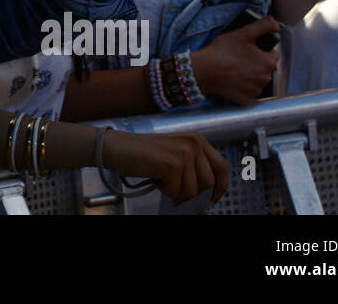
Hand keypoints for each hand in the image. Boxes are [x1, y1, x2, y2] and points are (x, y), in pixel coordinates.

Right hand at [102, 129, 228, 204]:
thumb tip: (208, 193)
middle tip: (179, 195)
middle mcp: (194, 142)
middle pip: (208, 183)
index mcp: (197, 139)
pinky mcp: (171, 164)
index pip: (222, 166)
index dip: (221, 187)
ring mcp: (183, 152)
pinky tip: (156, 179)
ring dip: (177, 193)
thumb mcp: (175, 153)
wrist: (116, 147)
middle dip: (194, 194)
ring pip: (192, 191)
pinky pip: (176, 192)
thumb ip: (193, 165)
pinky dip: (165, 191)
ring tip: (163, 181)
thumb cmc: (142, 153)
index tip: (213, 198)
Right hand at [191, 16, 280, 104]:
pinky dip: (242, 88)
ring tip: (234, 69)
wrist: (202, 71)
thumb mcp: (242, 33)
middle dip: (255, 63)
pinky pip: (248, 92)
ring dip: (250, 76)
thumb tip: (276, 24)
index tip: (247, 49)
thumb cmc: (221, 52)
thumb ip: (263, 26)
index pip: (272, 54)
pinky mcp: (245, 100)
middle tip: (238, 58)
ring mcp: (255, 91)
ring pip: (257, 81)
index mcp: (267, 63)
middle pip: (265, 68)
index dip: (260, 50)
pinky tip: (232, 80)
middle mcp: (265, 79)